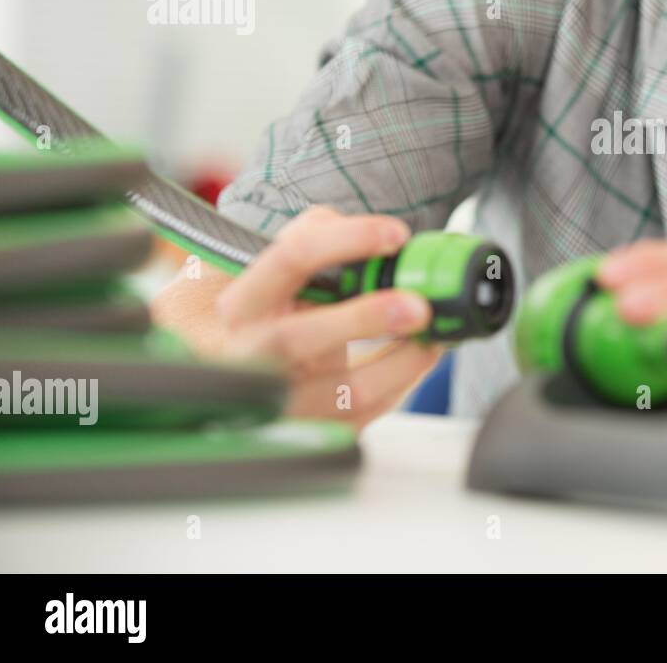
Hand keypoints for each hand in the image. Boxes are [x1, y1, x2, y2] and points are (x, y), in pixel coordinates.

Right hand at [210, 205, 438, 430]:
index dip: (348, 240)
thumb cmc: (266, 316)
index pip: (290, 259)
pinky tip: (418, 357)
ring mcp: (277, 402)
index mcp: (241, 305)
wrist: (233, 375)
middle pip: (297, 338)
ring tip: (433, 335)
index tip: (395, 235)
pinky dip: (402, 383)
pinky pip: (367, 413)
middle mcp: (249, 356)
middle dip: (364, 318)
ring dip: (403, 361)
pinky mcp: (309, 433)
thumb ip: (316, 236)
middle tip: (418, 306)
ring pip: (346, 391)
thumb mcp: (276, 270)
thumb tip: (371, 233)